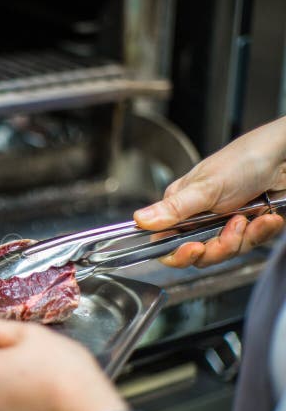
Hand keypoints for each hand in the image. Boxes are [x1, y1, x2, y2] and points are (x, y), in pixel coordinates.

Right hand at [134, 117, 285, 267]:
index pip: (167, 243)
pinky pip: (249, 244)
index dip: (179, 253)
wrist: (285, 157)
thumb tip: (139, 220)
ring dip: (243, 237)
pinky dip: (261, 232)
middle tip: (234, 226)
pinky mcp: (246, 227)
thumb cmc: (244, 161)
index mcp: (180, 207)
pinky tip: (267, 217)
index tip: (194, 249)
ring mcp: (223, 223)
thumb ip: (174, 209)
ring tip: (252, 216)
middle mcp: (199, 218)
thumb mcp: (206, 188)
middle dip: (220, 246)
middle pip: (199, 253)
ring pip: (225, 252)